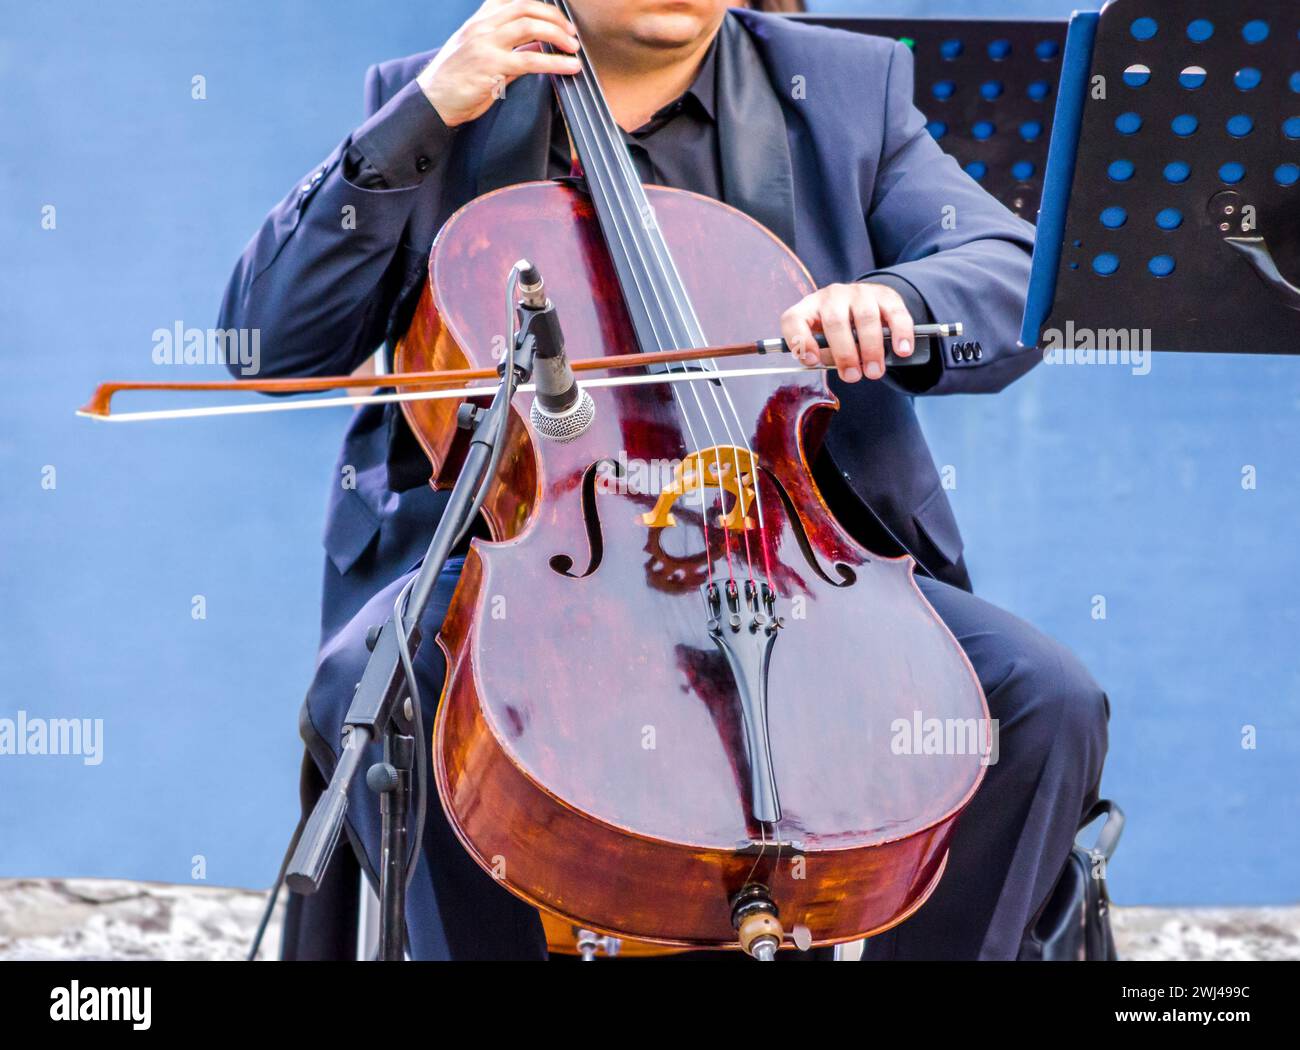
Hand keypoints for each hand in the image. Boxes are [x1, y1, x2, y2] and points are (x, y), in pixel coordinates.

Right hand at [417, 0, 581, 126]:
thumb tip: (540, 45)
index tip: (557, 17)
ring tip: (573, 47)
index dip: (539, 5)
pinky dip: (555, 62)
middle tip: (571, 33)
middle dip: (555, 17)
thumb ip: (511, 48)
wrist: (432, 101)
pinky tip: (570, 66)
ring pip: (530, 27)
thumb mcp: (483, 55)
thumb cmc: (456, 81)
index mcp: (479, 20)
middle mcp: (482, 26)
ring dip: (558, 34)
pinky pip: (530, 60)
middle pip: (526, 7)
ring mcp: (485, 44)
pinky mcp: (491, 66)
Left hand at [779, 282, 915, 382]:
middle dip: (845, 353)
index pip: (794, 320)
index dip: (800, 341)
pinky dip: (900, 333)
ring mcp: (859, 292)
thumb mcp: (826, 345)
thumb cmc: (839, 334)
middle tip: (853, 376)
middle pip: (835, 321)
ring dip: (871, 348)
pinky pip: (894, 313)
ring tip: (875, 372)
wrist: (867, 307)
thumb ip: (829, 357)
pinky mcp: (885, 295)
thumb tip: (847, 369)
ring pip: (865, 317)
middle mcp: (831, 296)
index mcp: (808, 309)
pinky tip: (902, 351)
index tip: (812, 361)